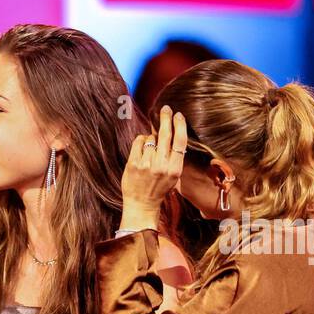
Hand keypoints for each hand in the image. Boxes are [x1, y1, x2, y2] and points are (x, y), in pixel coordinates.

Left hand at [120, 105, 187, 230]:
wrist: (142, 204)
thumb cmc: (158, 188)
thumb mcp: (173, 175)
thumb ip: (174, 156)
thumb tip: (173, 132)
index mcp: (175, 169)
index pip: (180, 142)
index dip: (180, 126)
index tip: (178, 115)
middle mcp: (162, 166)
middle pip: (165, 135)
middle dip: (166, 119)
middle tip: (165, 109)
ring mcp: (147, 164)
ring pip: (151, 138)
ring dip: (150, 138)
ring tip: (150, 149)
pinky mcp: (133, 164)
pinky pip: (138, 142)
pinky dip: (140, 141)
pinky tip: (142, 148)